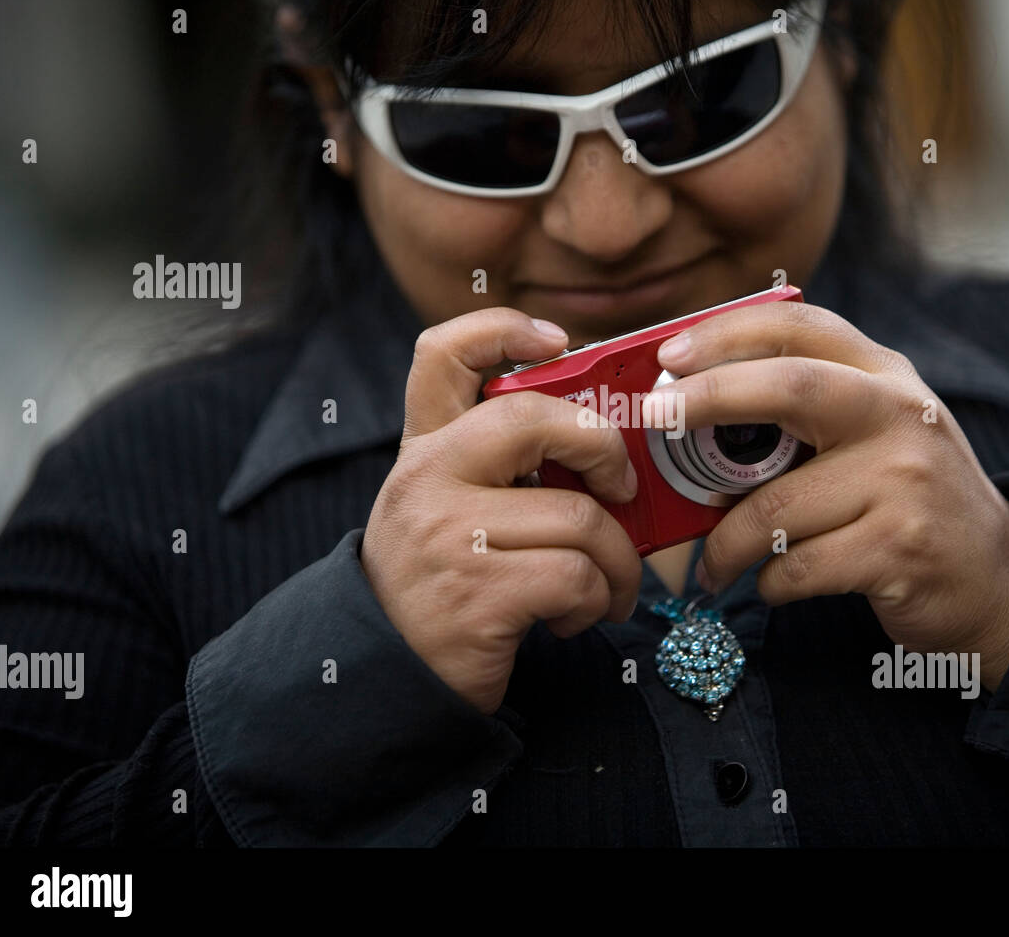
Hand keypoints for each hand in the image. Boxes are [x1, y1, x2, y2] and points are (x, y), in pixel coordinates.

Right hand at [360, 308, 642, 714]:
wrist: (386, 679)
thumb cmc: (444, 585)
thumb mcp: (449, 510)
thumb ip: (501, 471)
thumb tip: (608, 450)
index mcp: (424, 451)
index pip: (443, 355)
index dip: (502, 329)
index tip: (559, 341)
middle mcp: (427, 481)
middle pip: (533, 419)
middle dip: (603, 449)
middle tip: (622, 490)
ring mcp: (450, 536)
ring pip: (581, 519)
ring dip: (616, 563)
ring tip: (603, 588)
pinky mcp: (478, 595)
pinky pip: (578, 577)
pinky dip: (596, 603)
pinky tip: (571, 618)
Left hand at [645, 301, 1008, 689]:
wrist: (995, 578)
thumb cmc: (905, 499)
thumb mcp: (874, 431)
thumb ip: (806, 408)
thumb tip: (685, 401)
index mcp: (886, 376)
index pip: (801, 327)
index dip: (726, 333)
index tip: (667, 357)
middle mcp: (902, 415)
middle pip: (790, 387)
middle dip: (708, 399)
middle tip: (653, 424)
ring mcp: (906, 482)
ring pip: (775, 505)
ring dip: (726, 543)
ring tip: (716, 562)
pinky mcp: (900, 549)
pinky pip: (794, 566)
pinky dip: (766, 582)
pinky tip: (771, 583)